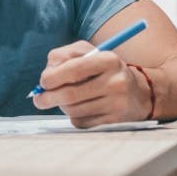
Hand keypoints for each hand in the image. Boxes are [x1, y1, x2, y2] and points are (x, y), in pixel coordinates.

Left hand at [31, 41, 150, 127]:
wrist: (138, 92)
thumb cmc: (103, 69)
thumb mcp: (87, 53)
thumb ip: (63, 56)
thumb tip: (46, 73)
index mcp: (109, 60)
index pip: (73, 69)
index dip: (52, 77)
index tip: (42, 82)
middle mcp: (116, 82)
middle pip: (71, 94)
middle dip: (48, 97)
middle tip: (38, 99)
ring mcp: (117, 104)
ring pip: (74, 110)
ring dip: (62, 106)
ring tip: (65, 100)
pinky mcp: (114, 122)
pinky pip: (82, 122)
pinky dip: (74, 116)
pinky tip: (82, 108)